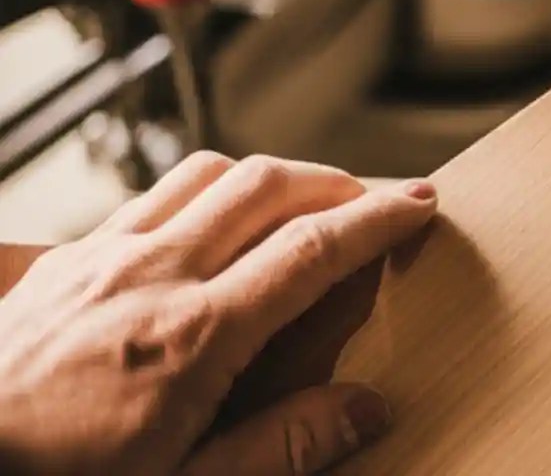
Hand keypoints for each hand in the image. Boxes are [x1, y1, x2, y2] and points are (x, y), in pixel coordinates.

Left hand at [0, 152, 437, 474]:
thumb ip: (283, 447)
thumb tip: (367, 410)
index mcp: (193, 337)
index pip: (311, 250)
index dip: (377, 219)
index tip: (418, 204)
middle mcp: (150, 277)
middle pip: (266, 185)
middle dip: (335, 180)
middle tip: (375, 197)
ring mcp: (100, 259)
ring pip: (207, 173)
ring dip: (270, 175)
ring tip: (305, 200)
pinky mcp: (62, 262)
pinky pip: (151, 197)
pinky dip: (204, 192)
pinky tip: (212, 227)